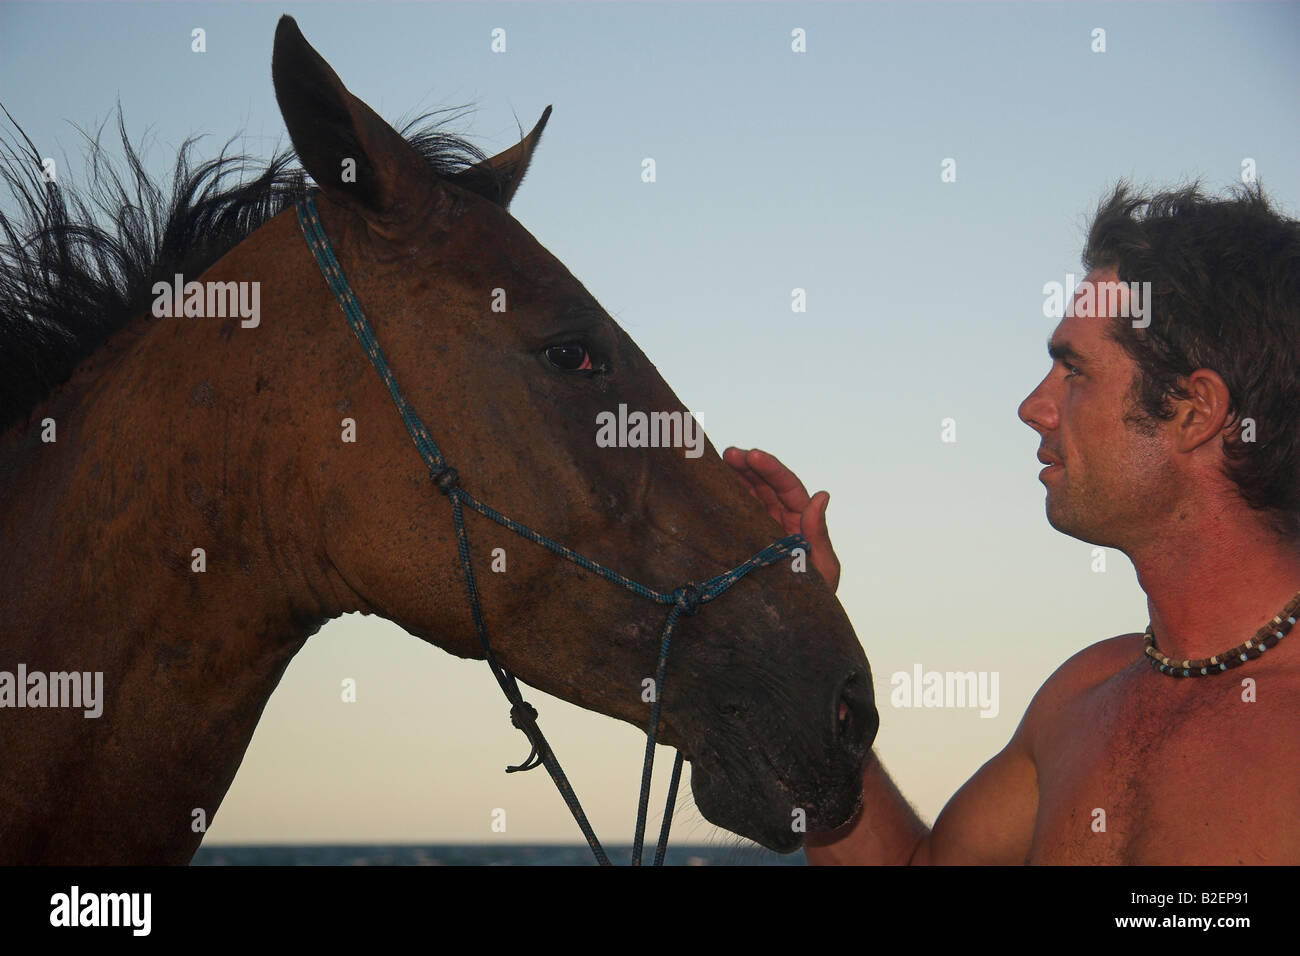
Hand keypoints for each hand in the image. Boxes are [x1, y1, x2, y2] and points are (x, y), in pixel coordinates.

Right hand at [723, 447, 840, 592]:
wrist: (789, 631)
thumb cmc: (813, 604)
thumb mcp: (821, 570)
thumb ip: (818, 536)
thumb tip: (821, 495)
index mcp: (802, 524)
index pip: (788, 489)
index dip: (771, 470)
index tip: (752, 455)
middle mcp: (783, 522)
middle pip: (767, 486)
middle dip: (750, 467)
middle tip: (729, 453)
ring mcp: (762, 529)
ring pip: (750, 495)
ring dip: (737, 476)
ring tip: (719, 460)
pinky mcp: (744, 541)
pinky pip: (736, 513)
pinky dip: (726, 496)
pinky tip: (712, 484)